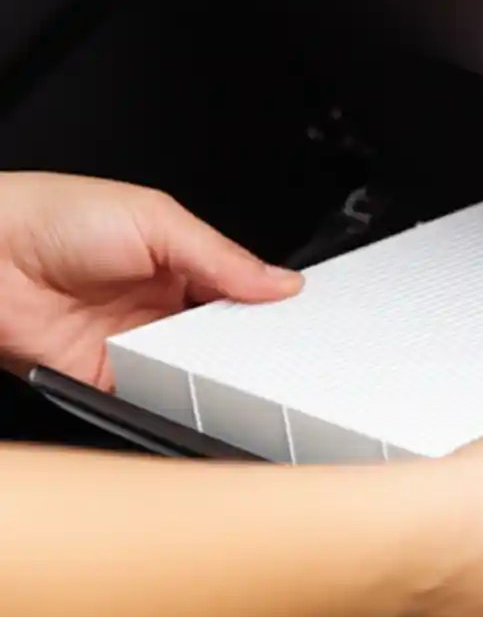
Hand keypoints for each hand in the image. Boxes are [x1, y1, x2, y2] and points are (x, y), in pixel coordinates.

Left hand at [0, 172, 302, 389]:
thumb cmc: (53, 216)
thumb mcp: (155, 218)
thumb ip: (221, 256)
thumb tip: (280, 282)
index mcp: (182, 261)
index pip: (242, 290)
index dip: (268, 304)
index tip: (294, 316)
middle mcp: (163, 306)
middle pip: (226, 336)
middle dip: (247, 343)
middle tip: (268, 344)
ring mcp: (139, 344)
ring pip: (197, 372)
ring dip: (213, 372)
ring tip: (226, 362)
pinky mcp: (111, 380)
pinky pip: (155, 399)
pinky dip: (174, 400)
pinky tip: (189, 387)